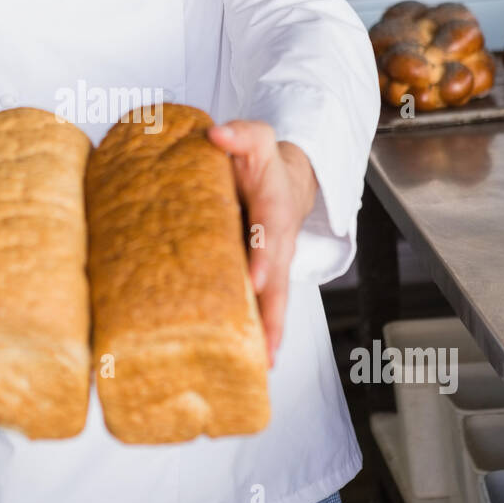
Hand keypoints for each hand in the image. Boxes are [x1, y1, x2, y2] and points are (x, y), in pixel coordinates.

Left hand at [206, 121, 316, 365]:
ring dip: (269, 335)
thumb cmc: (262, 164)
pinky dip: (262, 336)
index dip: (263, 257)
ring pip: (274, 305)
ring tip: (260, 367)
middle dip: (272, 315)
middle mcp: (277, 245)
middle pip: (278, 284)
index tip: (255, 280)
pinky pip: (264, 310)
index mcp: (274, 212)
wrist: (287, 181)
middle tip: (265, 346)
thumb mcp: (256, 140)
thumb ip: (240, 134)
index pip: (268, 235)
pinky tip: (253, 365)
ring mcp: (273, 267)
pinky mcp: (263, 281)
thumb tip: (216, 134)